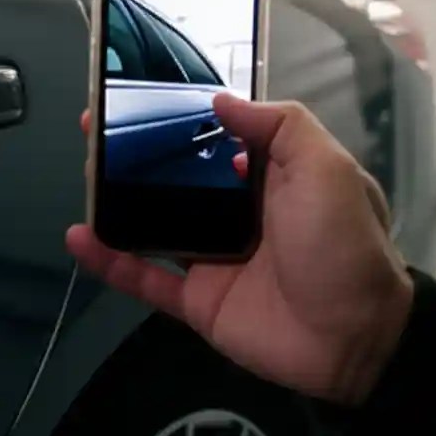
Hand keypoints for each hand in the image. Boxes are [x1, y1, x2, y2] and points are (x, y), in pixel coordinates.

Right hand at [68, 93, 412, 405]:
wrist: (355, 338)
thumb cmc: (343, 243)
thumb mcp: (326, 168)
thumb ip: (279, 125)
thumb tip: (221, 100)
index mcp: (274, 176)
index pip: (220, 137)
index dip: (181, 117)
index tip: (139, 98)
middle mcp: (242, 213)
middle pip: (179, 179)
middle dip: (138, 156)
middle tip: (95, 132)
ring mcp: (216, 258)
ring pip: (156, 223)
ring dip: (118, 202)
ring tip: (82, 177)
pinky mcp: (199, 301)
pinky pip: (147, 278)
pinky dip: (111, 260)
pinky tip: (80, 238)